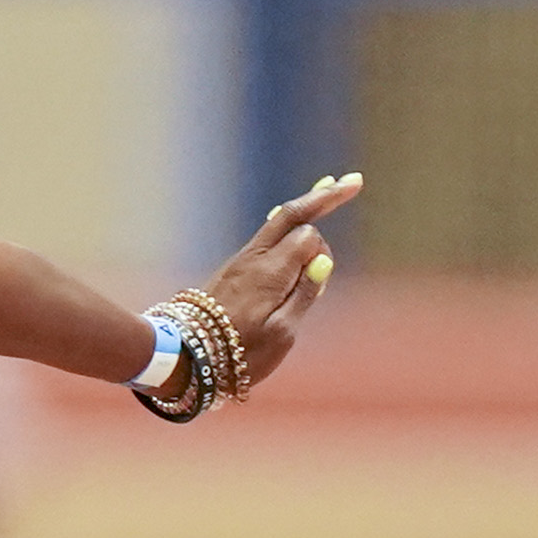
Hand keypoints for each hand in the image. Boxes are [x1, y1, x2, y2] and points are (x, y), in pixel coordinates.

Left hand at [202, 172, 362, 388]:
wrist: (185, 357)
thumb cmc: (238, 352)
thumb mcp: (281, 333)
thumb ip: (304, 294)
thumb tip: (324, 260)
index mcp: (271, 272)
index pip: (309, 238)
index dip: (323, 253)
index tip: (319, 282)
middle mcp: (254, 258)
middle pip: (291, 215)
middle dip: (322, 197)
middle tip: (352, 180)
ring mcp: (240, 262)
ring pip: (277, 224)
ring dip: (305, 208)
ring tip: (328, 185)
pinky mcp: (232, 271)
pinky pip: (265, 238)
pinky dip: (285, 225)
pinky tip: (292, 218)